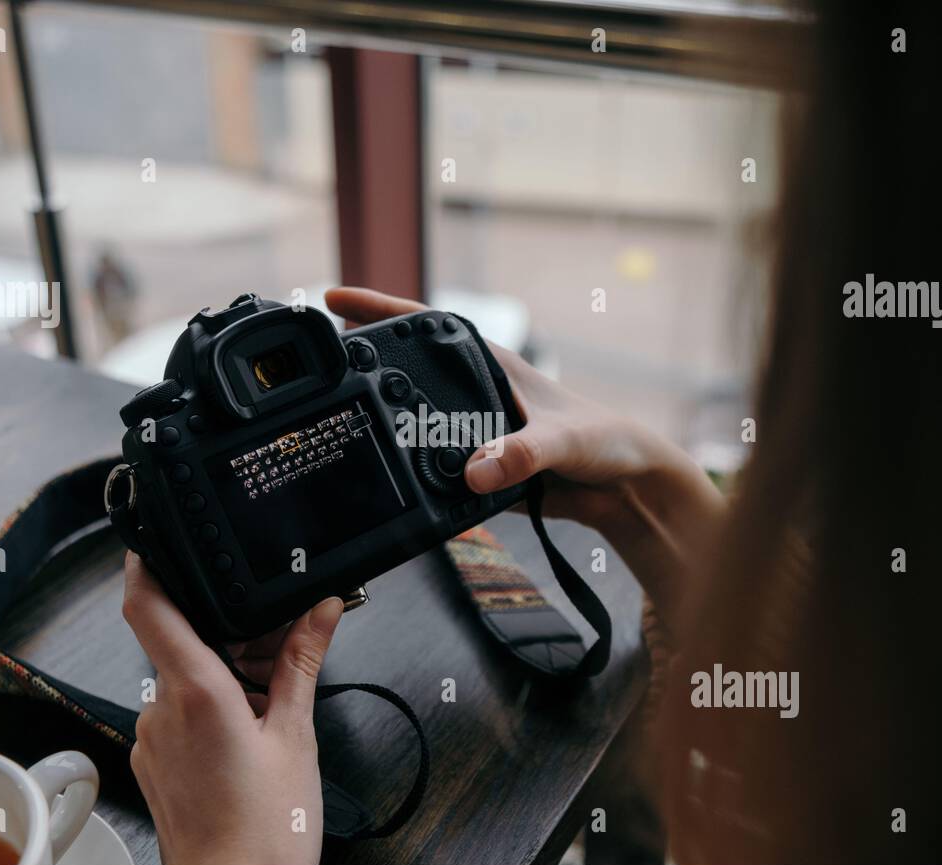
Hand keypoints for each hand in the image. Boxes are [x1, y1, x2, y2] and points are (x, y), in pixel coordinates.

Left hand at [123, 552, 340, 864]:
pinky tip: (245, 733)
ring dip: (218, 676)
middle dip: (222, 636)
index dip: (142, 564)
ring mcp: (152, 740)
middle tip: (268, 650)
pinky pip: (175, 714)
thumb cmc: (264, 833)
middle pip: (177, 641)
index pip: (146, 607)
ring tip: (265, 707)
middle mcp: (161, 711)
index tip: (151, 540)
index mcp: (195, 693)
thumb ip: (301, 662)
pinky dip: (207, 708)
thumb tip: (321, 611)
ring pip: (179, 680)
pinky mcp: (153, 764)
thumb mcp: (296, 735)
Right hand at [324, 287, 726, 621]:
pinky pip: (428, 464)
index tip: (333, 298)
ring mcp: (473, 429)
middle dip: (362, 358)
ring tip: (333, 415)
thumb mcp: (564, 440)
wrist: (624, 489)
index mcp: (492, 364)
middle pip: (406, 369)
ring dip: (379, 416)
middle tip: (317, 357)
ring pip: (412, 417)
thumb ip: (522, 453)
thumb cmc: (605, 442)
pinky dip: (403, 466)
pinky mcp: (476, 466)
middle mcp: (476, 390)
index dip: (378, 310)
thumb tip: (475, 469)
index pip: (424, 325)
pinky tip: (380, 473)